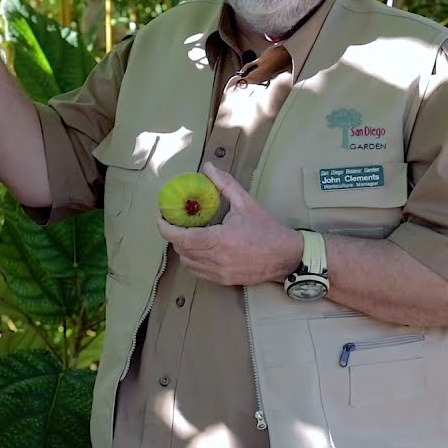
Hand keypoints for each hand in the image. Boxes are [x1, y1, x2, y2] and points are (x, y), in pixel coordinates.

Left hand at [155, 162, 300, 285]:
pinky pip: (198, 272)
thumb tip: (207, 167)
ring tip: (186, 235)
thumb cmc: (266, 229)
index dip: (166, 229)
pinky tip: (198, 250)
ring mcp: (220, 272)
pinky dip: (193, 261)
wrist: (286, 256)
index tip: (160, 218)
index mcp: (221, 239)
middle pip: (182, 250)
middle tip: (174, 223)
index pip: (183, 238)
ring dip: (183, 249)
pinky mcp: (224, 281)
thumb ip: (224, 184)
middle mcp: (217, 259)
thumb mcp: (246, 203)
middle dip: (174, 236)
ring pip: (188, 263)